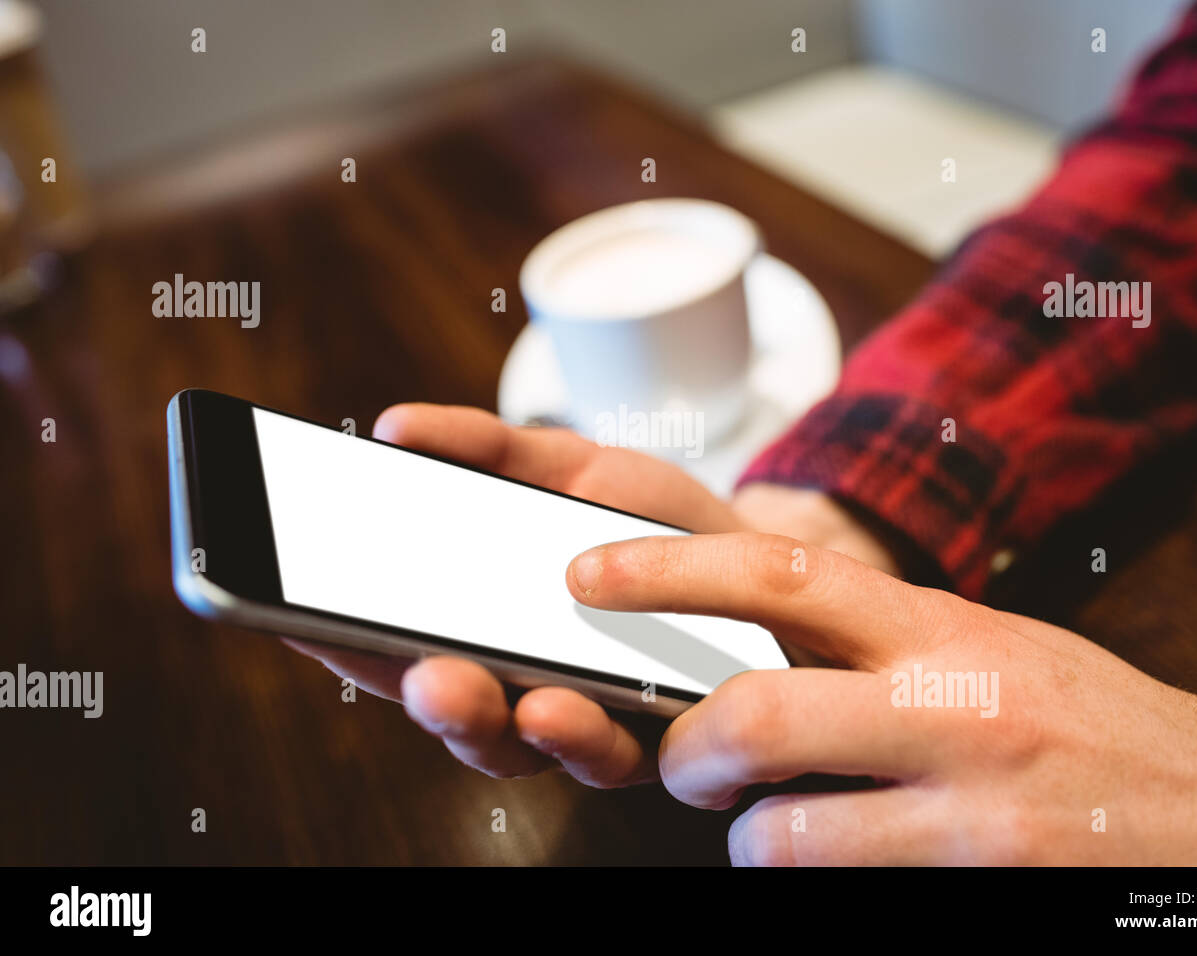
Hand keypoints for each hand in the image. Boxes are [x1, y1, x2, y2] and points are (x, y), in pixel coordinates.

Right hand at [286, 403, 894, 787]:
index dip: (337, 631)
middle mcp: (517, 681)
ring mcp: (580, 719)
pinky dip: (577, 733)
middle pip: (448, 705)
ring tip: (480, 687)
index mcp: (480, 620)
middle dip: (420, 691)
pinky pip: (604, 754)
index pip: (391, 636)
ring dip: (490, 724)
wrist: (754, 551)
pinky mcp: (649, 745)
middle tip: (412, 669)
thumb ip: (487, 447)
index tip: (293, 608)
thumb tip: (393, 426)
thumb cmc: (644, 516)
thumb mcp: (566, 462)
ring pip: (516, 747)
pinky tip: (566, 700)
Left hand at [566, 531, 1196, 863]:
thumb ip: (888, 643)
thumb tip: (763, 637)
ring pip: (785, 830)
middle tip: (682, 761)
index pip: (782, 573)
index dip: (670, 566)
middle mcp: (955, 702)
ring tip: (767, 832)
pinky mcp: (988, 881)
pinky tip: (838, 866)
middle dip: (687, 746)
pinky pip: (843, 887)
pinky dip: (806, 880)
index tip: (591, 574)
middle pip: (759, 706)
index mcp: (944, 627)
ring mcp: (973, 804)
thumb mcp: (996, 651)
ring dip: (747, 840)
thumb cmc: (1097, 726)